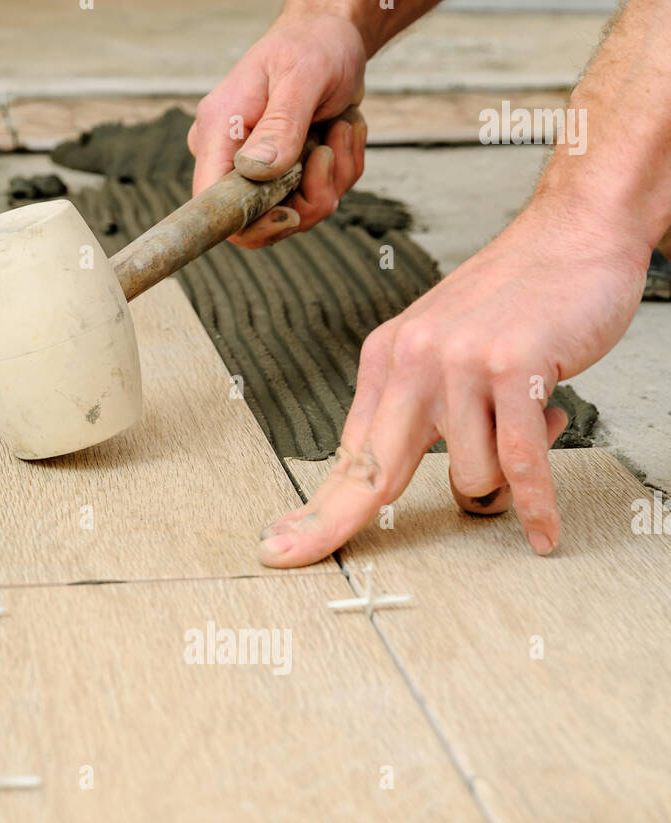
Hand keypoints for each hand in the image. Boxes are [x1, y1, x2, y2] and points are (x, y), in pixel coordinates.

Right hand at [188, 13, 367, 246]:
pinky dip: (339, 173)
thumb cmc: (313, 45)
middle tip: (330, 151)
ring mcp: (256, 169)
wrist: (332, 36)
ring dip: (332, 179)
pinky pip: (314, 198)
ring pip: (296, 212)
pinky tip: (340, 134)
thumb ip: (281, 125)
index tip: (293, 212)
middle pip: (261, 218)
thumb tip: (256, 171)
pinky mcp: (282, 175)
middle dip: (310, 195)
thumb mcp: (302, 76)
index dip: (250, 224)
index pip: (213, 203)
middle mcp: (230, 156)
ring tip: (340, 130)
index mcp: (219, 131)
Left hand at [258, 200, 647, 562]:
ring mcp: (463, 363)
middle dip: (333, 524)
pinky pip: (520, 462)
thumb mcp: (443, 346)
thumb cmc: (517, 299)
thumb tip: (391, 478)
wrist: (574, 232)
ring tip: (530, 433)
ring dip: (505, 480)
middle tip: (296, 558)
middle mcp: (415, 360)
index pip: (351, 455)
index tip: (280, 546)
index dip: (317, 510)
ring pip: (470, 478)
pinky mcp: (514, 367)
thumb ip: (416, 410)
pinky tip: (542, 529)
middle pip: (372, 473)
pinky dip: (535, 503)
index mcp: (389, 357)